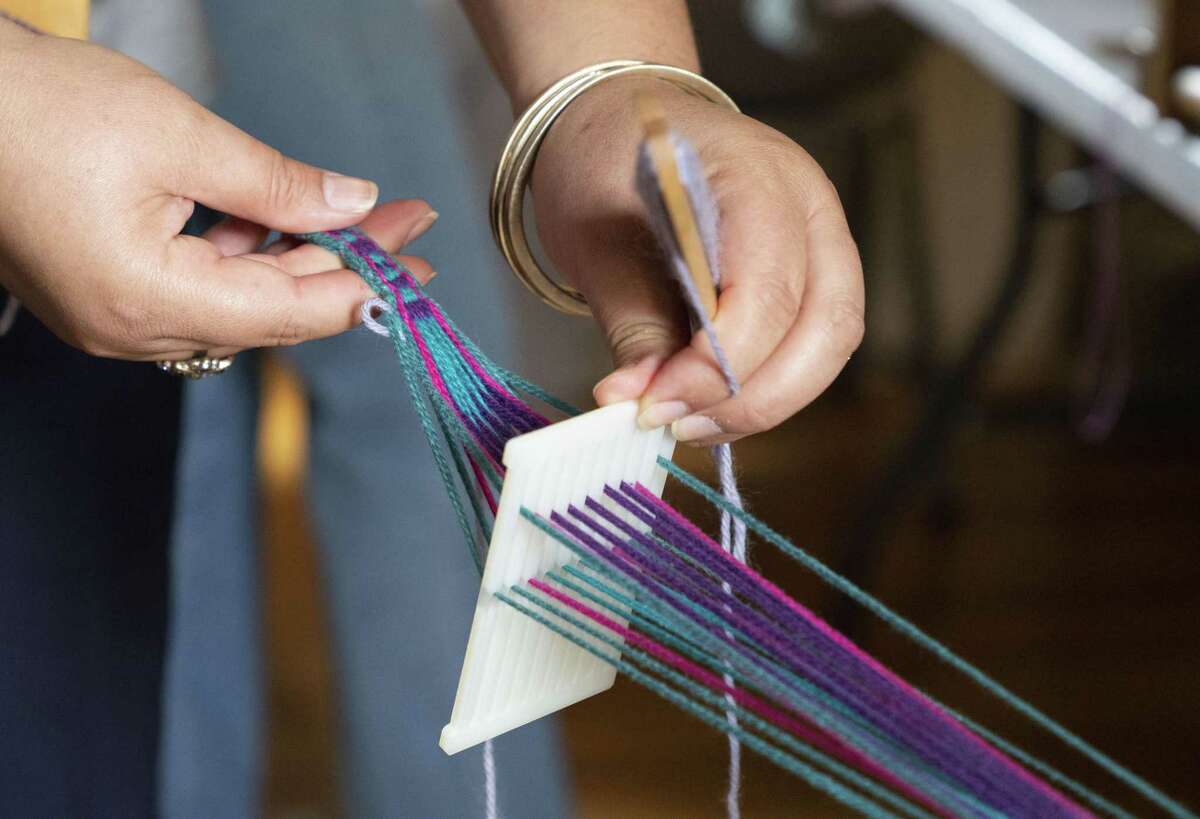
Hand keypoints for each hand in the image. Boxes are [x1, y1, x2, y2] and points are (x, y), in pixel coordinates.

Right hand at [0, 24, 434, 359]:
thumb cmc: (38, 108)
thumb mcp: (180, 137)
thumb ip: (276, 184)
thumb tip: (351, 205)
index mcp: (147, 299)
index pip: (286, 312)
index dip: (360, 288)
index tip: (415, 264)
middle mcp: (130, 328)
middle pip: (268, 312)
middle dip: (341, 268)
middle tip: (402, 231)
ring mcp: (115, 317)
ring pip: (237, 302)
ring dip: (297, 261)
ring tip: (360, 222)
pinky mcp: (107, 293)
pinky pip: (198, 288)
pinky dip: (245, 258)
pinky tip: (285, 224)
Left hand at [531, 77, 863, 444]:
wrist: (623, 120)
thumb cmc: (603, 164)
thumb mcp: (593, 240)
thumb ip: (630, 325)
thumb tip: (638, 406)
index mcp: (749, 169)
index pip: (767, 287)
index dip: (718, 365)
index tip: (652, 405)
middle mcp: (806, 198)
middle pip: (825, 323)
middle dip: (751, 397)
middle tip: (674, 425)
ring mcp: (822, 230)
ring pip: (831, 342)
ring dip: (766, 401)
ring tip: (688, 423)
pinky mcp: (816, 266)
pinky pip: (816, 341)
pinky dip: (769, 385)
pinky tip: (710, 404)